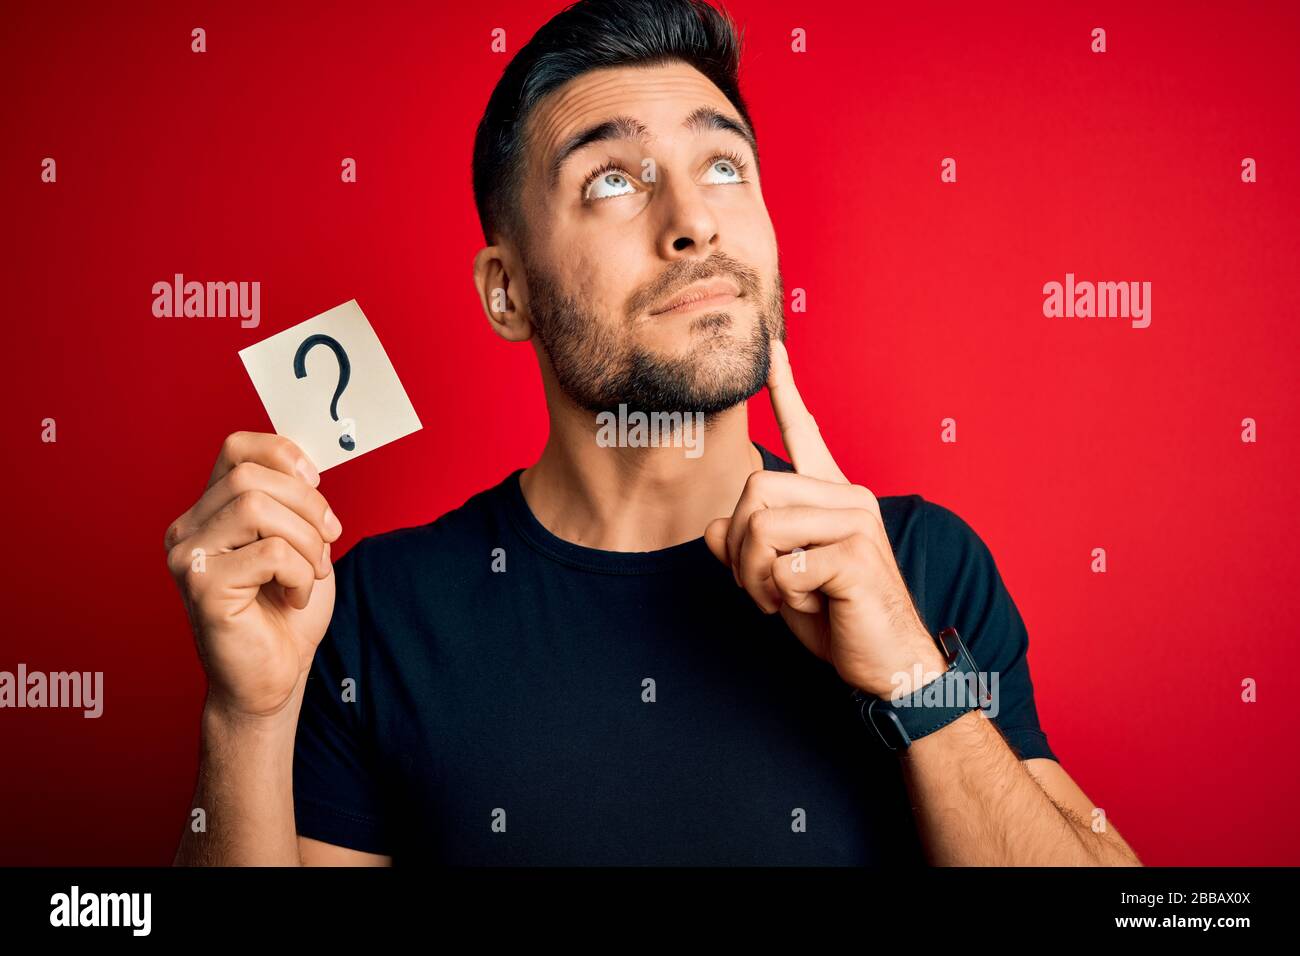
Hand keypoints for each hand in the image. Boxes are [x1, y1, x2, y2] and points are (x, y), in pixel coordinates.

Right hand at [165, 432, 341, 718]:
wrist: (274, 678)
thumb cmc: (285, 613)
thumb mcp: (299, 542)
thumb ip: (293, 502)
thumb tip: (306, 467)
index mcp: (210, 512)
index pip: (236, 448)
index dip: (282, 454)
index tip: (316, 484)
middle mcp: (188, 529)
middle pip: (252, 477)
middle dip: (308, 506)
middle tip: (328, 542)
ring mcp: (188, 557)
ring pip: (257, 508)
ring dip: (305, 540)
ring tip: (310, 573)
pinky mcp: (202, 587)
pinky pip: (268, 552)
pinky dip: (298, 573)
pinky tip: (294, 597)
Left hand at [705, 340, 946, 697]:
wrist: (891, 666)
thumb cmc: (839, 620)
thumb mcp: (782, 583)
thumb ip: (749, 551)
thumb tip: (709, 529)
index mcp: (833, 497)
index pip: (805, 433)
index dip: (785, 391)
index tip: (770, 349)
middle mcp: (848, 497)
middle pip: (753, 489)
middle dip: (737, 547)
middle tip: (758, 588)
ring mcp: (855, 522)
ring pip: (761, 525)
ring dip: (755, 576)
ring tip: (781, 600)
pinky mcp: (855, 554)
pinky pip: (782, 566)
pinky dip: (781, 597)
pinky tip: (811, 607)